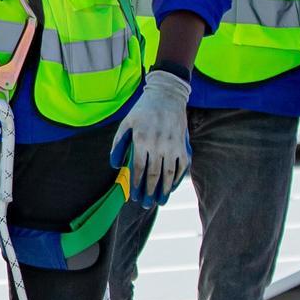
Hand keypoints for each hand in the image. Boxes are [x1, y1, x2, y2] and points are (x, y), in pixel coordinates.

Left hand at [114, 69, 192, 205]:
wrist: (167, 95)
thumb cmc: (143, 110)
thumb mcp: (126, 123)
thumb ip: (118, 144)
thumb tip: (115, 166)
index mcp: (141, 139)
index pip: (139, 168)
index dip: (136, 184)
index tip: (134, 197)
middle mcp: (158, 144)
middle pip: (154, 175)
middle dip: (149, 192)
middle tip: (145, 204)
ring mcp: (173, 145)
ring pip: (169, 174)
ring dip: (164, 190)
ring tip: (160, 202)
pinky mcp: (183, 145)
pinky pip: (182, 167)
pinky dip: (177, 179)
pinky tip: (171, 188)